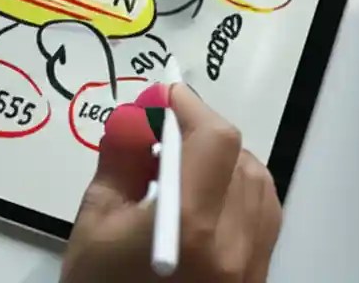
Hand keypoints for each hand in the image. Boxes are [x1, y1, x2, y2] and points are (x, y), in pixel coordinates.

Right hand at [62, 84, 282, 282]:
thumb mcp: (93, 226)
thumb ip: (119, 160)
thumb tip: (136, 114)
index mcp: (190, 228)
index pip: (213, 139)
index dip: (190, 106)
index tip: (163, 95)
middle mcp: (233, 246)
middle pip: (239, 156)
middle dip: (202, 132)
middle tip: (163, 130)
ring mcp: (252, 267)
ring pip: (259, 183)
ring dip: (225, 160)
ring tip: (184, 165)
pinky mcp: (258, 281)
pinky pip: (265, 217)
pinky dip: (242, 192)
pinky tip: (209, 196)